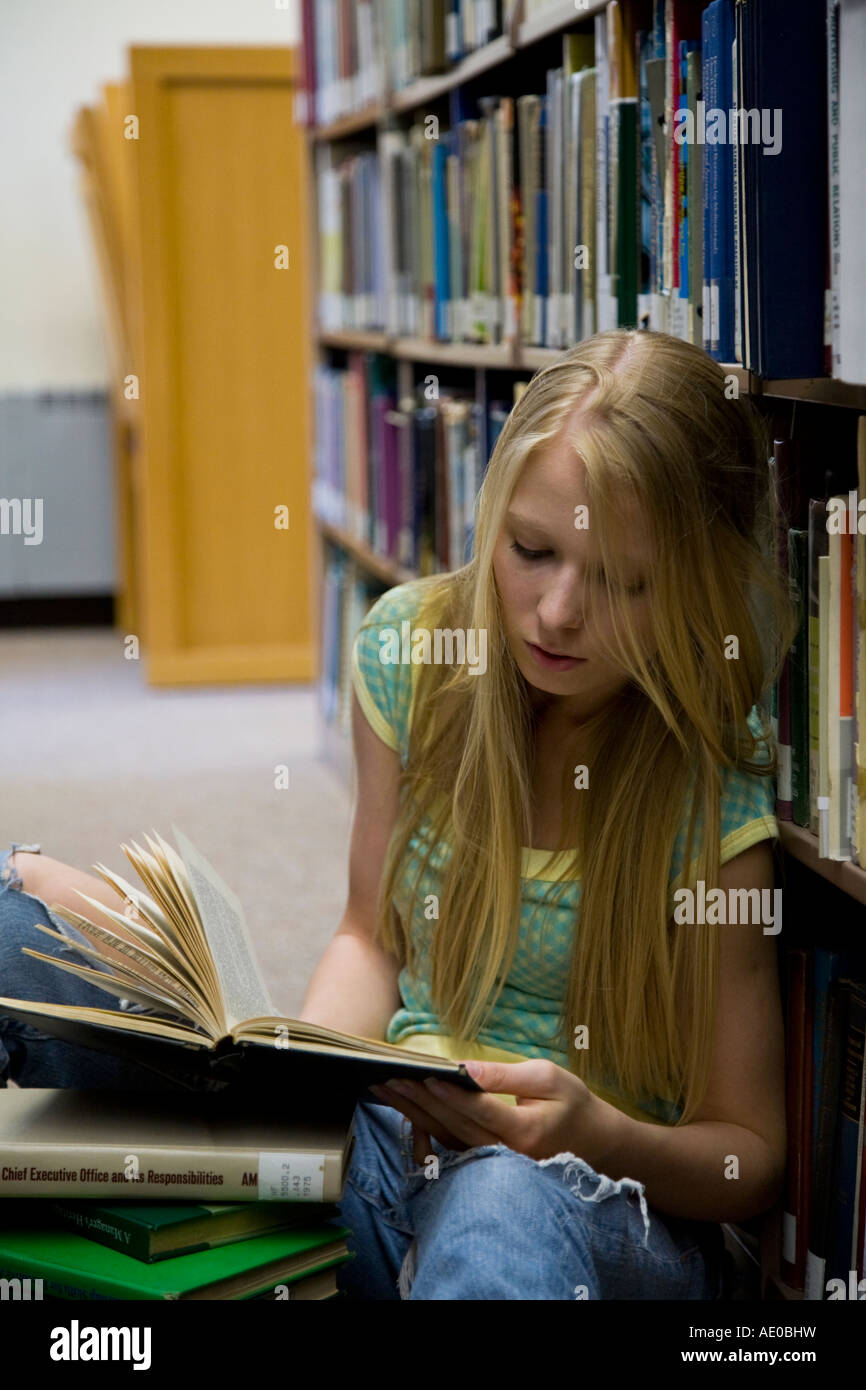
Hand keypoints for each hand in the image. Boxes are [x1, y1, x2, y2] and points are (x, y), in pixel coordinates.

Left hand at [370, 1058, 617, 1166]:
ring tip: (386, 1088)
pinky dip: (423, 1128)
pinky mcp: (486, 1165)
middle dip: (420, 1100)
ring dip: (414, 1114)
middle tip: (389, 1077)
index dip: (450, 1094)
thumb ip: (505, 1076)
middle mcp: (505, 1156)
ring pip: (446, 1138)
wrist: (593, 1146)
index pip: (479, 1111)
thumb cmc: (571, 1105)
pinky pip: (449, 1148)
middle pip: (454, 1126)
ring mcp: (494, 1166)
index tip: (423, 1075)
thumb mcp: (547, 1079)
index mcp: (524, 1133)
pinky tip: (403, 1111)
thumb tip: (466, 1068)